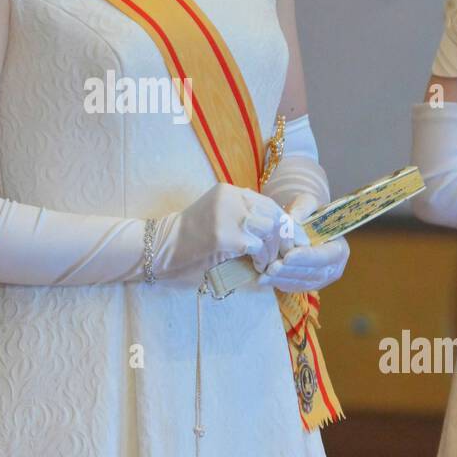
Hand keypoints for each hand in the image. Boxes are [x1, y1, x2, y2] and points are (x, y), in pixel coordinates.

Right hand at [153, 182, 286, 286]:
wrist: (162, 247)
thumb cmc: (191, 237)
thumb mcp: (219, 216)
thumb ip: (243, 216)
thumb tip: (278, 231)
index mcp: (229, 191)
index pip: (268, 203)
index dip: (284, 222)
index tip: (295, 238)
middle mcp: (230, 197)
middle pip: (273, 215)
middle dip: (283, 238)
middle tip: (283, 256)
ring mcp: (227, 215)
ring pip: (268, 230)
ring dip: (271, 250)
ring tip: (265, 262)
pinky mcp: (224, 236)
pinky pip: (256, 246)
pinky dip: (261, 258)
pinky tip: (256, 266)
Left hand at [256, 193, 349, 291]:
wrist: (304, 225)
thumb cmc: (307, 213)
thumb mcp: (307, 203)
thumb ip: (302, 208)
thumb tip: (292, 220)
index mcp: (339, 249)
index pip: (323, 255)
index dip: (306, 257)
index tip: (288, 256)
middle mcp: (333, 268)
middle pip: (311, 273)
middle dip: (289, 271)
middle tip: (271, 268)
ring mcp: (321, 280)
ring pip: (301, 282)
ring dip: (281, 279)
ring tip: (264, 274)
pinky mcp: (307, 286)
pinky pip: (293, 287)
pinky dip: (278, 283)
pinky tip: (265, 279)